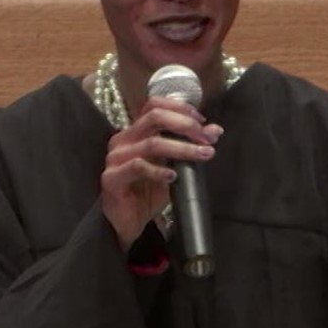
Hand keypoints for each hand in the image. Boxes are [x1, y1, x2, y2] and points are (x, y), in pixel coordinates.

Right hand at [100, 96, 221, 249]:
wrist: (128, 222)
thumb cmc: (147, 193)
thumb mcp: (174, 168)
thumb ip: (190, 148)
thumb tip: (215, 131)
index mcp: (136, 132)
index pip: (154, 105)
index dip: (180, 108)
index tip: (202, 122)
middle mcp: (123, 139)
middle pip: (154, 117)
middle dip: (185, 124)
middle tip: (205, 138)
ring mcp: (115, 158)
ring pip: (152, 143)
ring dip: (182, 148)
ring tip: (202, 155)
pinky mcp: (111, 178)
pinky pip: (137, 167)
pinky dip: (159, 171)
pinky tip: (174, 176)